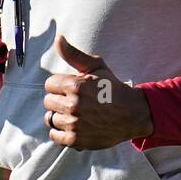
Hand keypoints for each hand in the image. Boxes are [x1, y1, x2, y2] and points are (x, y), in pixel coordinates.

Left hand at [43, 35, 153, 149]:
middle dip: (60, 99)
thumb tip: (58, 38)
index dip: (61, 85)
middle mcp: (72, 106)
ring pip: (50, 118)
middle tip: (76, 101)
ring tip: (75, 114)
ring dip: (60, 116)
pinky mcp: (75, 140)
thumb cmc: (112, 88)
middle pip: (48, 101)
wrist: (132, 114)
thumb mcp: (96, 67)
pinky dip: (60, 132)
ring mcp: (74, 124)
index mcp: (75, 86)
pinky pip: (54, 135)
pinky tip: (73, 126)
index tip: (73, 88)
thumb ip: (74, 54)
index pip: (49, 84)